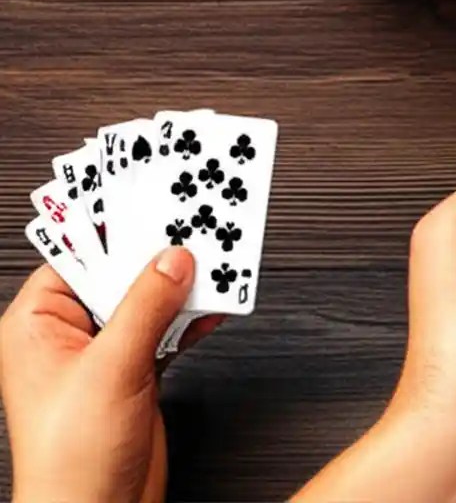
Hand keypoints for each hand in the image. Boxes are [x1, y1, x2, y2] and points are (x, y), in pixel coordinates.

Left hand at [0, 249, 220, 502]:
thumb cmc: (71, 459)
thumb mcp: (110, 369)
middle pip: (118, 274)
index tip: (150, 198)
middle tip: (191, 224)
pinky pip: (169, 329)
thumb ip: (145, 308)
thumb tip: (172, 260)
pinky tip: (217, 303)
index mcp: (36, 325)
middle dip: (156, 254)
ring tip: (214, 259)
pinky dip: (194, 317)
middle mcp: (68, 335)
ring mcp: (105, 353)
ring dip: (182, 285)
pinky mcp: (137, 372)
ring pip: (148, 300)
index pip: (77, 255)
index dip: (113, 226)